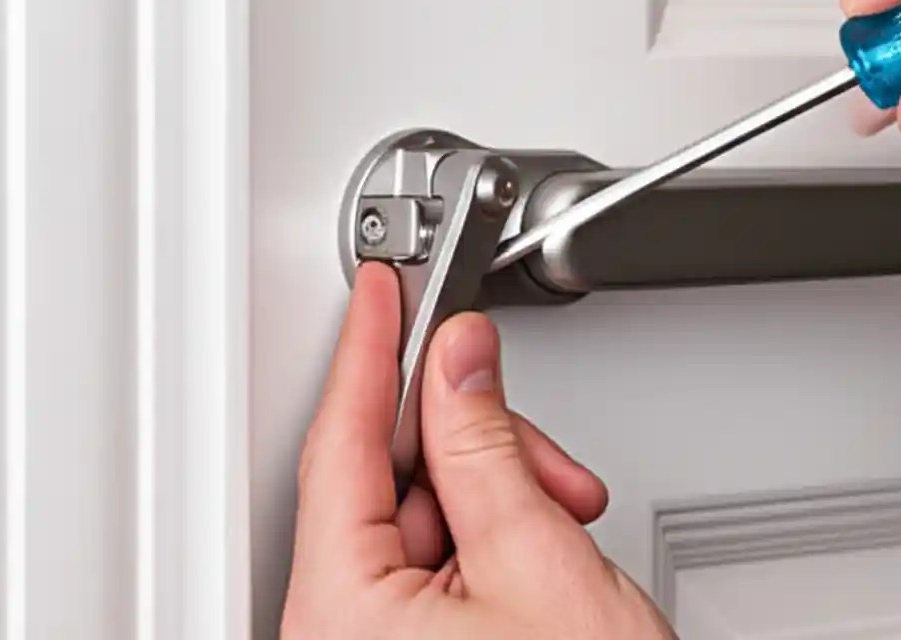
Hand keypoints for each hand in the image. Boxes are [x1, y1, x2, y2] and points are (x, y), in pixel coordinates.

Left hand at [282, 263, 674, 639]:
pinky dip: (499, 531)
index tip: (376, 294)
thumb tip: (459, 362)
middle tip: (532, 440)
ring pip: (424, 512)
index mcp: (343, 615)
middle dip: (473, 444)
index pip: (338, 446)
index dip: (364, 355)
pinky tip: (547, 538)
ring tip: (562, 512)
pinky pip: (441, 556)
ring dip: (499, 490)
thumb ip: (488, 447)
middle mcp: (342, 634)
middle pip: (386, 477)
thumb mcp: (537, 561)